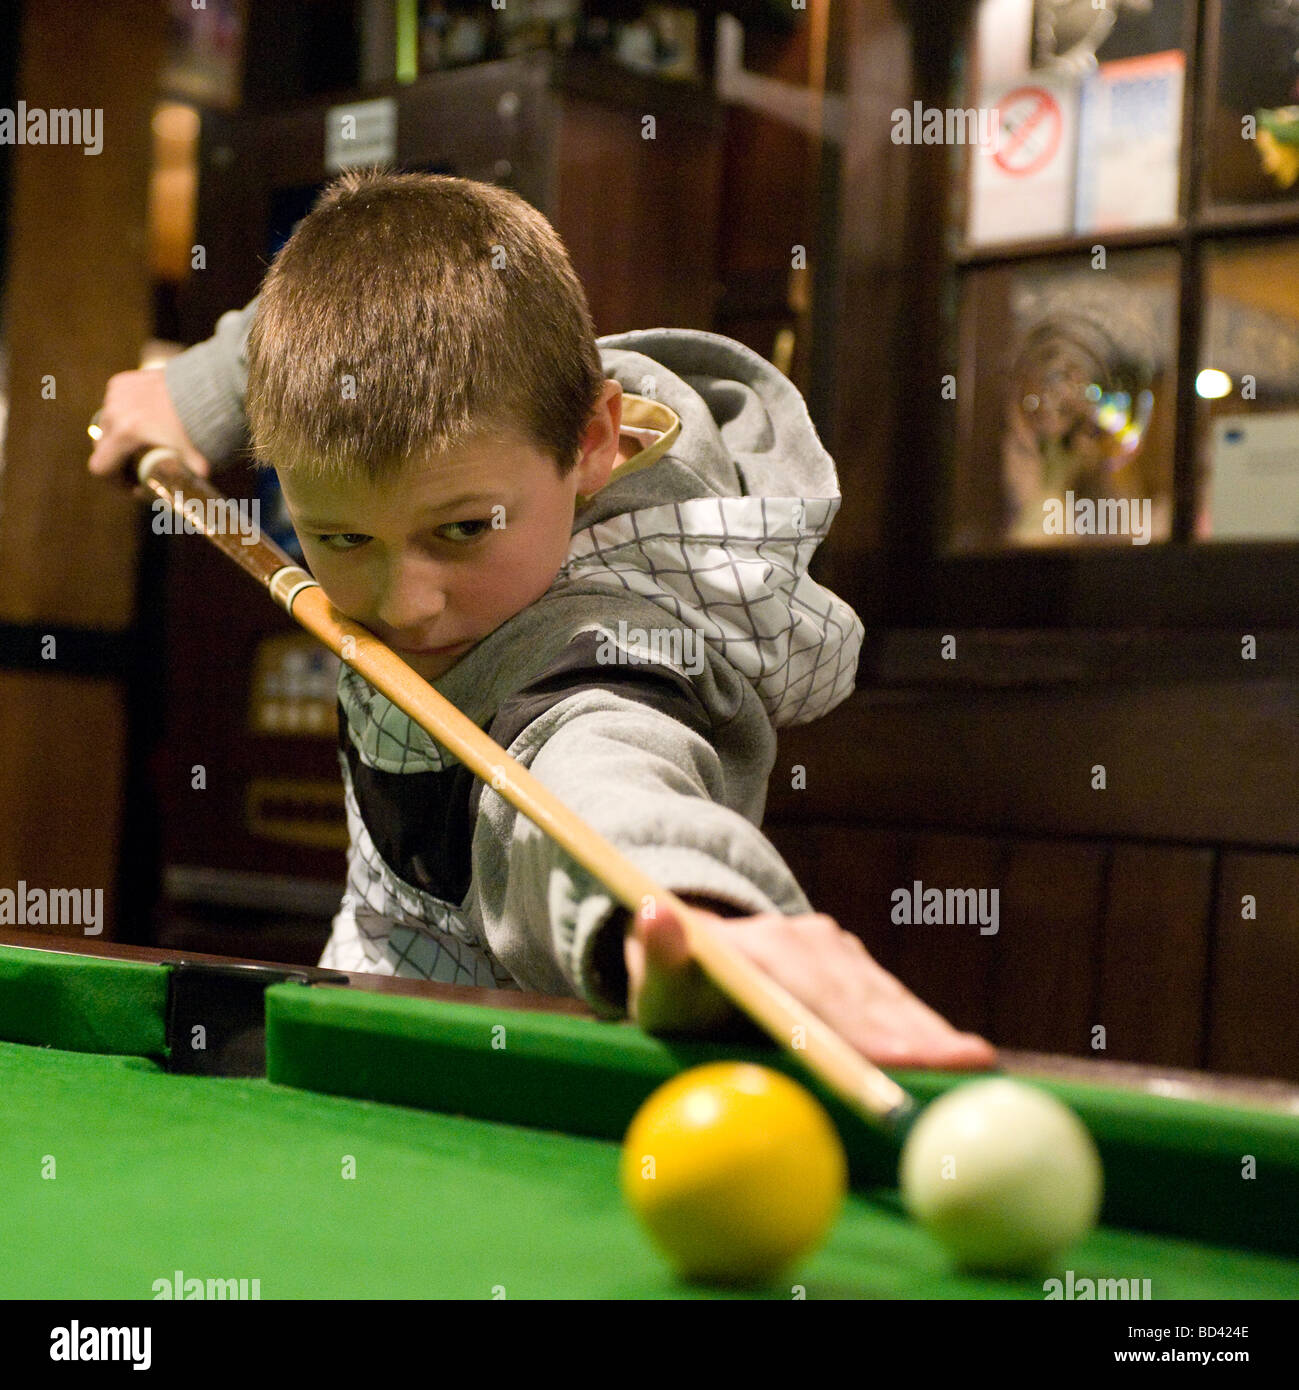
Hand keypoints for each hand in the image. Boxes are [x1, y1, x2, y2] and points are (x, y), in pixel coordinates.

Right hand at [88, 368, 209, 484]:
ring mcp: (114, 395)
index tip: (134, 485)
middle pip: (102, 447)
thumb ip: (193, 477)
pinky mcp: (120, 382)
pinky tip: (143, 420)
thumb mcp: (194, 454)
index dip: (114, 482)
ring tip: (143, 443)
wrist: (203, 385)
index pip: (100, 466)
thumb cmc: (197, 421)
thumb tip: (199, 496)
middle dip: (119, 460)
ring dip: (120, 437)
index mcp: (125, 433)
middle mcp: (114, 413)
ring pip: (107, 425)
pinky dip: (123, 415)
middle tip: (141, 467)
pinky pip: (114, 405)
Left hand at [624, 899, 997, 1070]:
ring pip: (886, 998)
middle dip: (917, 1038)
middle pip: (864, 1000)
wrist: (695, 946)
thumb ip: (661, 955)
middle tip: (967, 1073)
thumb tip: (655, 916)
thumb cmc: (676, 987)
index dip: (860, 1028)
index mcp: (759, 951)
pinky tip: (956, 1058)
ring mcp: (833, 949)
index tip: (899, 1057)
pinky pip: (890, 1000)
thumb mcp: (658, 981)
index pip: (816, 996)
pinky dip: (921, 1029)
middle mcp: (804, 943)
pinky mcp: (851, 962)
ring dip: (929, 1034)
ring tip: (978, 1070)